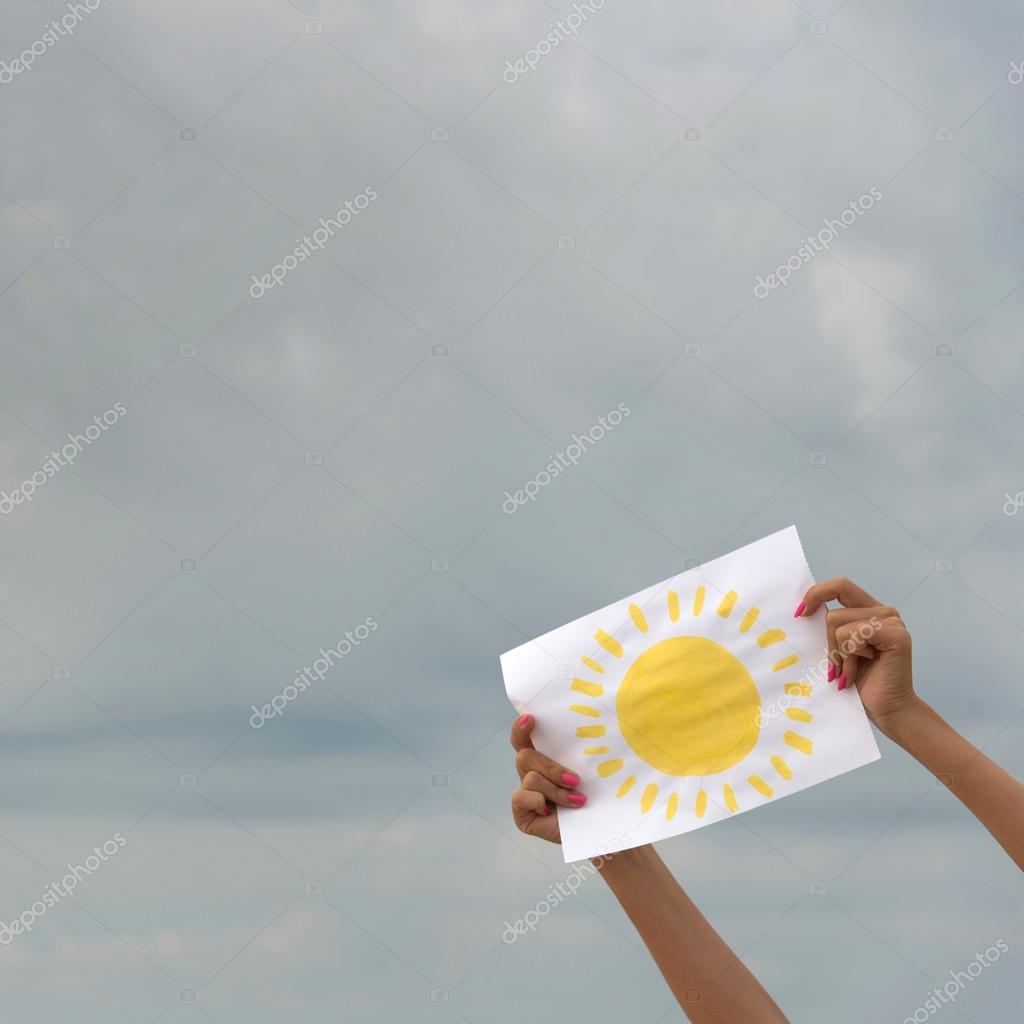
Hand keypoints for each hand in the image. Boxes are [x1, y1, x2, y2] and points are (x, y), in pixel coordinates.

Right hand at [509, 714, 587, 844]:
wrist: (602, 830)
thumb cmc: (599, 796)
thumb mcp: (591, 770)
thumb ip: (581, 751)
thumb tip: (589, 727)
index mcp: (544, 756)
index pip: (524, 736)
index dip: (521, 727)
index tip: (531, 719)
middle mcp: (531, 772)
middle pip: (525, 755)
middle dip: (551, 767)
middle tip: (575, 779)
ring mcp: (525, 793)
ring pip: (530, 778)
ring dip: (556, 790)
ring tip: (577, 800)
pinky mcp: (522, 813)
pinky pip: (520, 797)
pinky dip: (538, 801)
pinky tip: (551, 812)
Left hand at [796, 577, 915, 730]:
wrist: (886, 711)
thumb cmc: (861, 683)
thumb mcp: (839, 648)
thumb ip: (831, 626)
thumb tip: (801, 610)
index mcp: (870, 610)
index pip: (840, 586)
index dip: (816, 594)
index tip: (799, 614)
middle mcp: (884, 612)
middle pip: (834, 611)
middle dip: (828, 643)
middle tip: (838, 667)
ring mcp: (893, 622)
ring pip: (839, 623)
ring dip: (839, 654)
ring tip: (850, 672)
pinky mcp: (897, 635)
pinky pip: (854, 634)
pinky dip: (849, 657)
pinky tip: (858, 672)